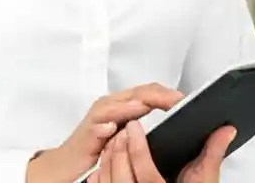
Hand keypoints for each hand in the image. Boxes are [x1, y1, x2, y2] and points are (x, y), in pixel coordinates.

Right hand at [26, 83, 184, 182]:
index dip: (168, 94)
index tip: (188, 99)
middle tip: (179, 99)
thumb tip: (171, 123)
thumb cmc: (96, 149)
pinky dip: (110, 121)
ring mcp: (99, 115)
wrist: (66, 163)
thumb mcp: (125, 134)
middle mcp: (112, 105)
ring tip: (154, 104)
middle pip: (140, 93)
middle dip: (160, 95)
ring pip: (122, 103)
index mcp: (124, 105)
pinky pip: (100, 122)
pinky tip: (117, 125)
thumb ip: (142, 125)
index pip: (150, 92)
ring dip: (138, 103)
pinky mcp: (88, 130)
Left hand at [88, 120, 236, 182]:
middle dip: (120, 148)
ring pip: (109, 180)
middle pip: (122, 175)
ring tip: (116, 140)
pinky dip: (102, 173)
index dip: (137, 148)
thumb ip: (212, 156)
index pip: (146, 173)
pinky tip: (108, 161)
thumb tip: (225, 131)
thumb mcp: (204, 182)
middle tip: (123, 128)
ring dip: (109, 157)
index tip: (134, 126)